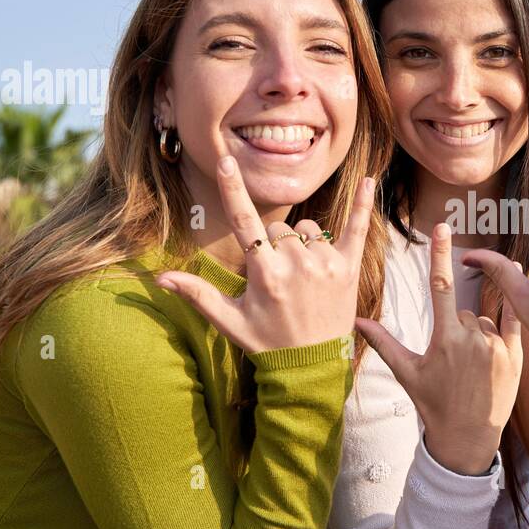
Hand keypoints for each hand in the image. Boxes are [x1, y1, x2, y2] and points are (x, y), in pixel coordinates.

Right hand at [156, 155, 373, 353]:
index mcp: (265, 274)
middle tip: (280, 279)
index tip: (226, 160)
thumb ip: (197, 294)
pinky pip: (357, 228)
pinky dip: (362, 204)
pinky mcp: (350, 267)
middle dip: (274, 246)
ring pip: (308, 230)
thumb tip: (159, 279)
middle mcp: (296, 264)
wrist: (312, 367)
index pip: (244, 222)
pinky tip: (370, 180)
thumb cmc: (268, 343)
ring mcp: (326, 264)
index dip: (233, 189)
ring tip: (304, 277)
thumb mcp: (230, 321)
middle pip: (279, 229)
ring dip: (303, 244)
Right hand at [356, 222, 523, 475]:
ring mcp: (497, 346)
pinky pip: (511, 322)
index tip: (443, 228)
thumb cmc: (434, 406)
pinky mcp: (516, 355)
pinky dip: (506, 318)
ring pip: (484, 321)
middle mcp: (473, 338)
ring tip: (472, 368)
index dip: (440, 254)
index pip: (441, 286)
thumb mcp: (407, 374)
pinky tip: (504, 318)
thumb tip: (356, 321)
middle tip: (452, 361)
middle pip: (464, 312)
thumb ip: (384, 343)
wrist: (467, 439)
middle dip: (456, 328)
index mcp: (444, 338)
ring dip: (478, 334)